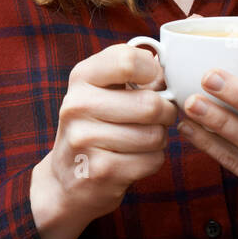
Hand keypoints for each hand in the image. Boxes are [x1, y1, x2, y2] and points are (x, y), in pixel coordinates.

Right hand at [30, 43, 177, 238]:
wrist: (68, 177)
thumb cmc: (97, 125)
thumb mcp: (104, 90)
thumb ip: (135, 73)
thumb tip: (170, 72)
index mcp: (82, 77)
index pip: (128, 60)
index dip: (153, 72)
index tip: (152, 82)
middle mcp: (77, 105)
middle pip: (150, 104)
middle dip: (165, 113)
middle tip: (158, 117)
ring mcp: (84, 139)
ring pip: (155, 135)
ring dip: (159, 139)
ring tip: (143, 139)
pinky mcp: (99, 171)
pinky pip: (151, 160)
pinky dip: (152, 160)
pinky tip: (134, 159)